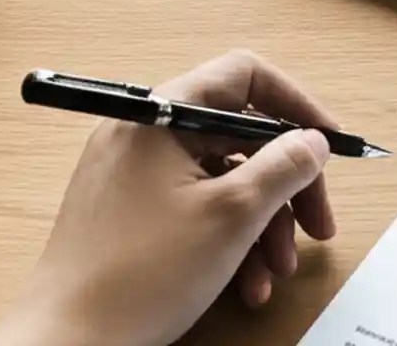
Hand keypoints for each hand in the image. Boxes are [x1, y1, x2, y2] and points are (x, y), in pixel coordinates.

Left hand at [0, 51, 341, 345]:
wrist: (66, 343)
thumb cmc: (140, 274)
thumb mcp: (233, 214)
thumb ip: (285, 167)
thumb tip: (313, 142)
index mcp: (160, 116)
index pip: (244, 76)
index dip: (296, 105)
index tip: (330, 144)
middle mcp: (145, 135)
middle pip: (242, 136)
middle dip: (289, 184)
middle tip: (319, 225)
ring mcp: (137, 175)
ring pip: (226, 179)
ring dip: (265, 223)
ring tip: (276, 271)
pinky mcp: (134, 212)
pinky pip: (199, 207)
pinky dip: (231, 239)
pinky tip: (247, 283)